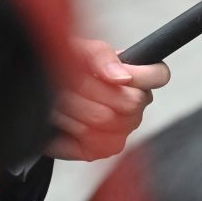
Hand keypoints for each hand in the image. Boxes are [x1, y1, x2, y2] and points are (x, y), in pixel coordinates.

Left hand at [45, 37, 170, 160]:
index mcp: (139, 77)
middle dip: (94, 90)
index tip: (113, 73)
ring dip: (77, 109)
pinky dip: (73, 129)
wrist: (41, 95)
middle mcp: (136, 104)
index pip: (160, 75)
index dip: (140, 75)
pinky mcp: (105, 148)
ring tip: (63, 100)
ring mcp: (123, 128)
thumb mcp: (82, 51)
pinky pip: (97, 143)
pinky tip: (64, 120)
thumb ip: (103, 56)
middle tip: (73, 84)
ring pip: (109, 121)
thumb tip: (122, 77)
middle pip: (132, 102)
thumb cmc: (66, 69)